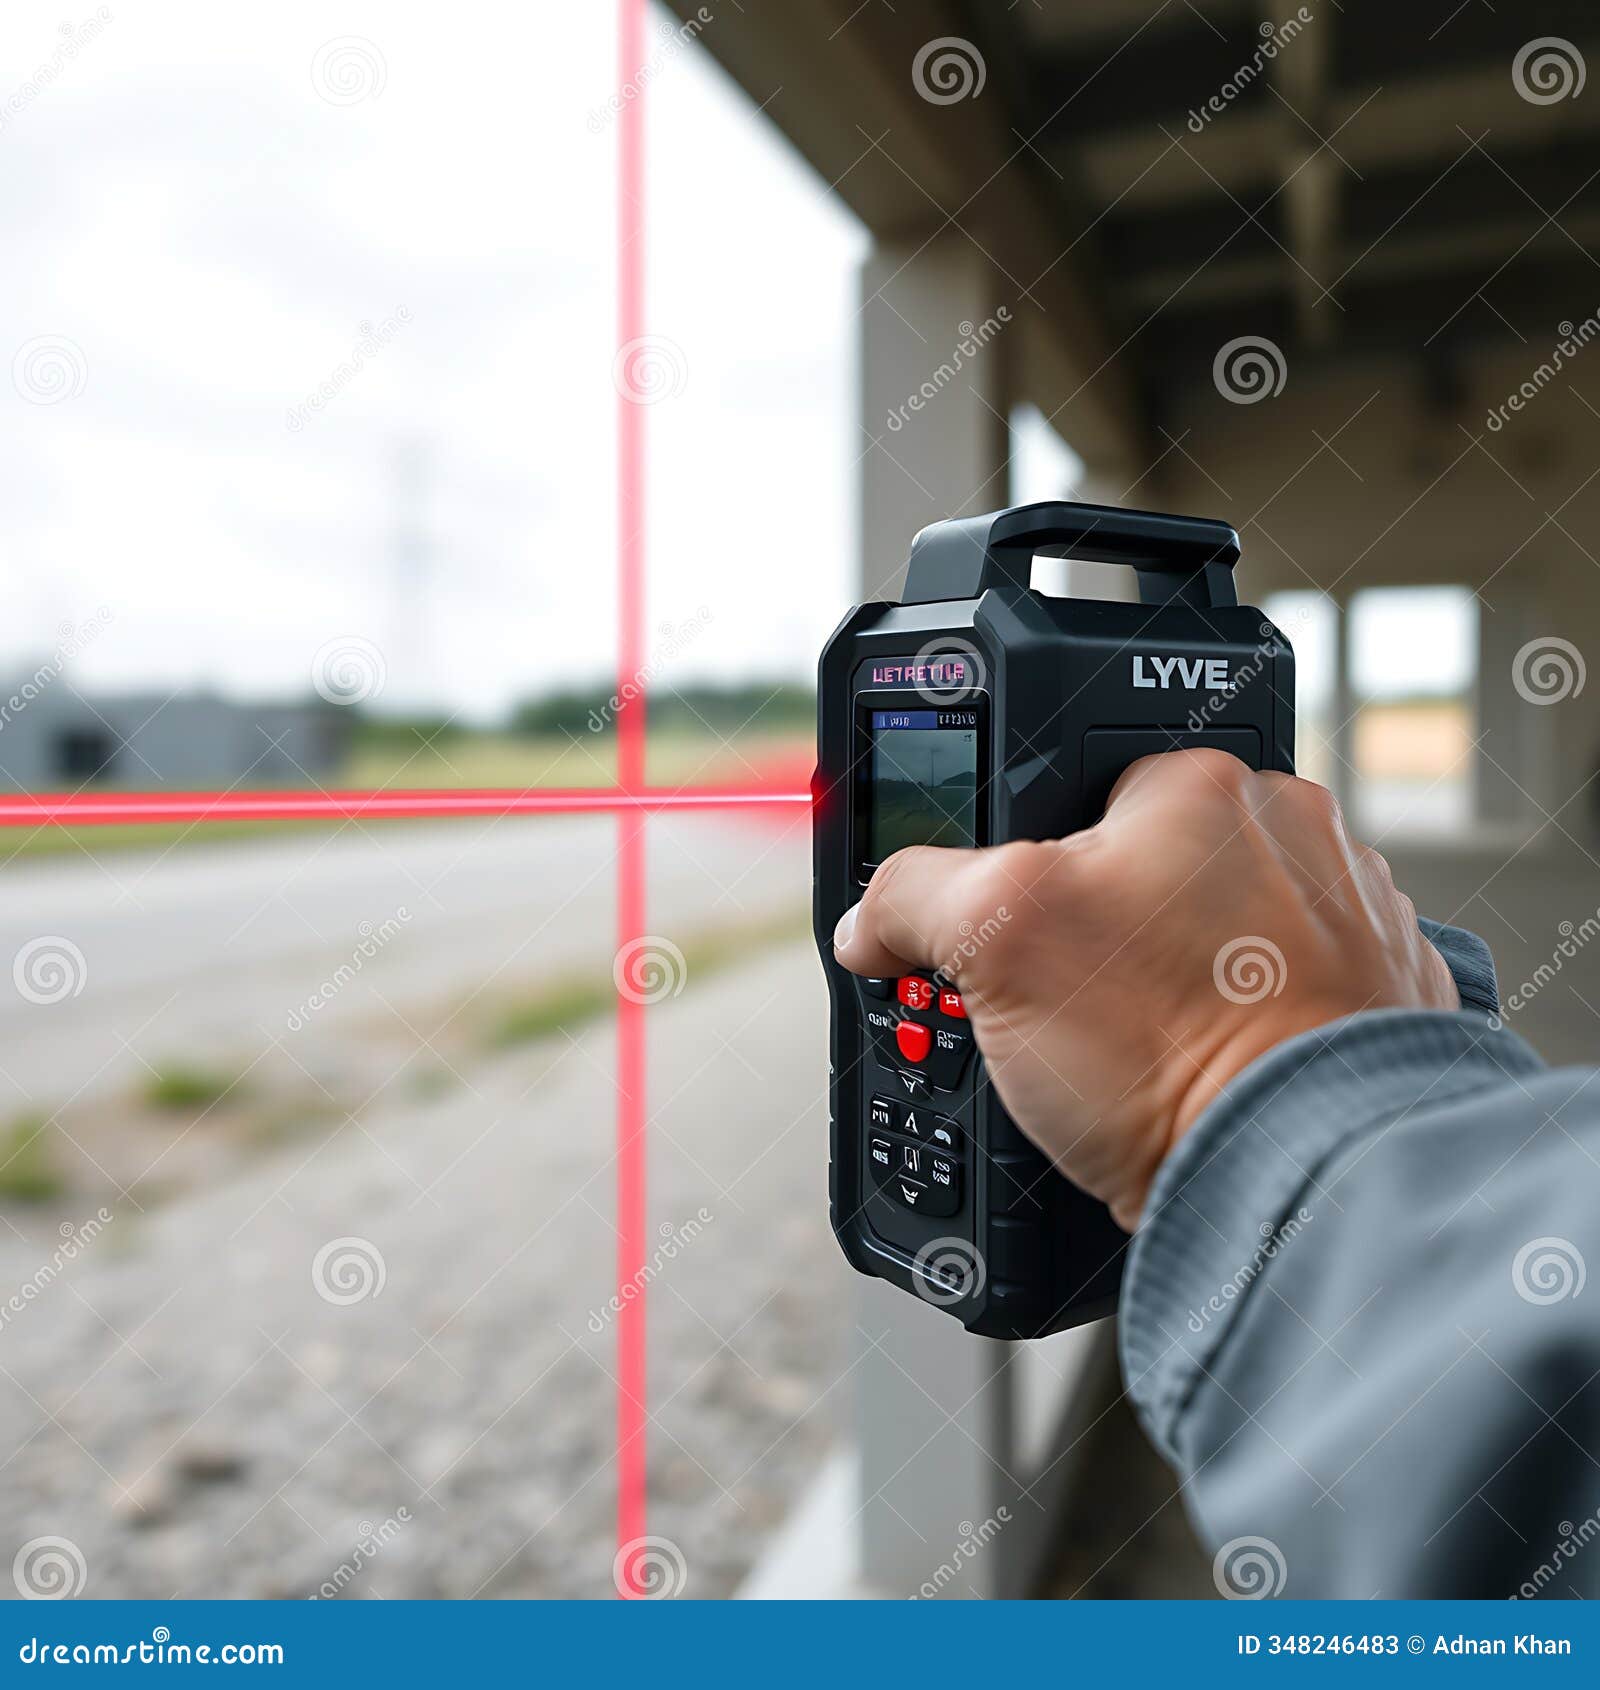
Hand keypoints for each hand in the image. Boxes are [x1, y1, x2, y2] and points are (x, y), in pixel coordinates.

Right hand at [833, 749, 1457, 1229]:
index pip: (1075, 795)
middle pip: (1148, 869)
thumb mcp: (993, 940)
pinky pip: (1280, 997)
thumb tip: (875, 918)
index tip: (1009, 928)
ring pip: (1216, 934)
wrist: (1303, 1177)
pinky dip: (1236, 1029)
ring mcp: (1348, 917)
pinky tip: (1196, 1070)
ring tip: (1129, 1048)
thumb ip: (913, 894)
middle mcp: (1294, 834)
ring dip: (1170, 980)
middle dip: (1098, 932)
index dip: (1023, 866)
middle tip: (1065, 1002)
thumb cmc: (1174, 1048)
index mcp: (1204, 785)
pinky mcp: (1379, 1000)